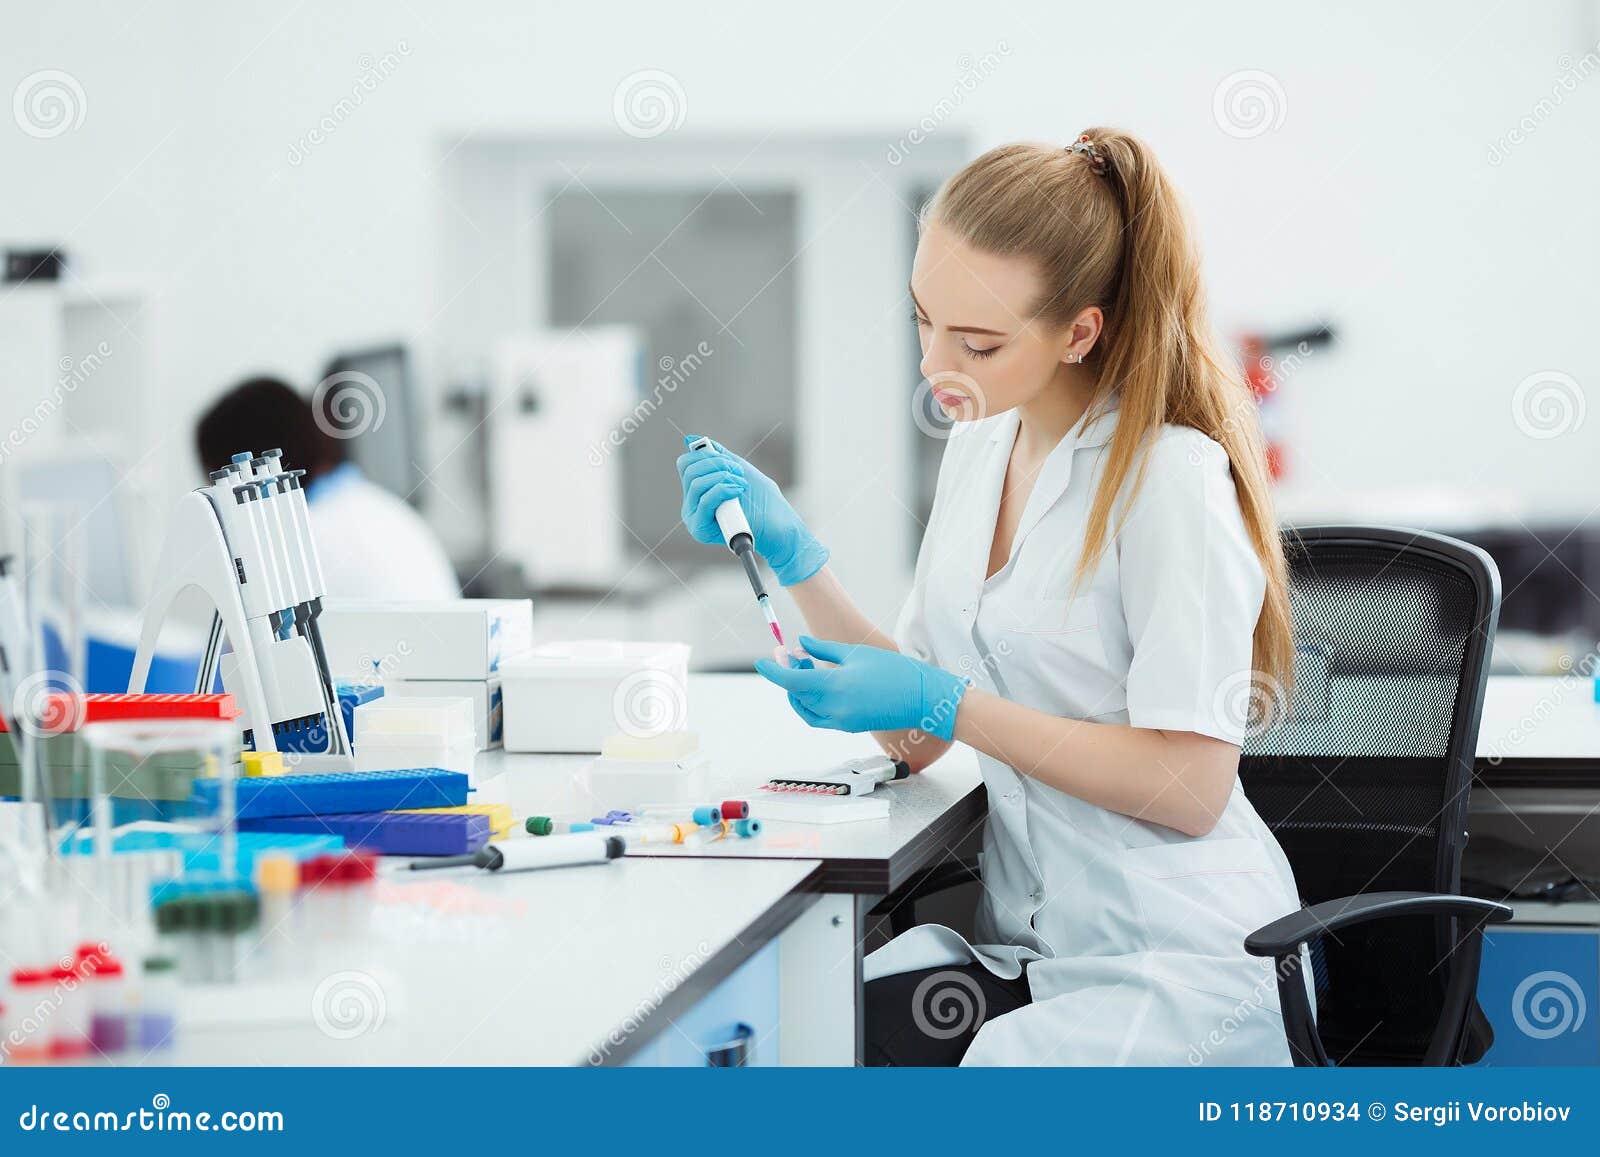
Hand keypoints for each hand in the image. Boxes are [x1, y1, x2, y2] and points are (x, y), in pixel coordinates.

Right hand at [677, 435, 828, 586]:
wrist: (780, 527)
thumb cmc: (762, 500)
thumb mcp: (738, 470)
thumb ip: (716, 455)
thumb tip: (691, 440)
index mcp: (698, 490)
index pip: (686, 465)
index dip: (704, 456)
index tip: (728, 460)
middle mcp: (691, 505)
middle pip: (689, 472)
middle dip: (717, 465)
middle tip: (738, 473)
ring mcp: (694, 518)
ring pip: (696, 484)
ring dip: (724, 477)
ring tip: (742, 485)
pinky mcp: (701, 530)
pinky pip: (703, 501)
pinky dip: (723, 490)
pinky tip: (738, 492)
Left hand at [753, 636, 968, 739]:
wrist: (921, 699)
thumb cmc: (893, 671)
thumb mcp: (856, 654)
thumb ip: (823, 650)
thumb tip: (800, 645)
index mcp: (835, 687)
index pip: (792, 680)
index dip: (773, 671)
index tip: (761, 661)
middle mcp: (834, 708)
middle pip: (796, 692)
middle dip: (788, 673)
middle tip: (791, 653)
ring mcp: (840, 721)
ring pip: (805, 706)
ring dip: (798, 687)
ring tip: (808, 664)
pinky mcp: (847, 726)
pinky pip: (818, 716)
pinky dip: (810, 701)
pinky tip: (818, 682)